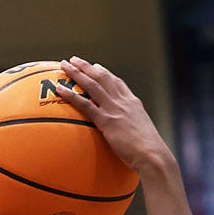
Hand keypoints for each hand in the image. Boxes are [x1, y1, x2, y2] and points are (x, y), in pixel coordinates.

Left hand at [53, 56, 169, 176]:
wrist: (153, 154)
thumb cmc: (149, 152)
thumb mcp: (142, 135)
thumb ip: (132, 131)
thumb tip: (127, 138)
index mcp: (133, 103)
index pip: (118, 83)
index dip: (105, 73)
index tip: (96, 67)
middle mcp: (123, 101)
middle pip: (103, 77)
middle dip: (87, 67)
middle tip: (74, 60)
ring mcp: (114, 109)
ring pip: (92, 84)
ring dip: (76, 73)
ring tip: (64, 65)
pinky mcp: (106, 120)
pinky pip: (85, 104)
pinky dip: (71, 95)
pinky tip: (60, 89)